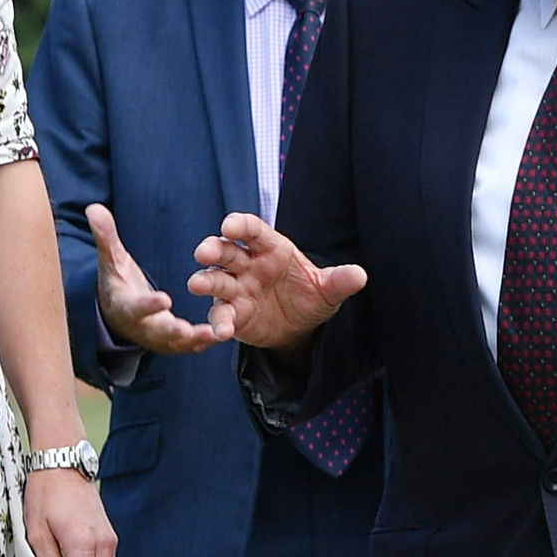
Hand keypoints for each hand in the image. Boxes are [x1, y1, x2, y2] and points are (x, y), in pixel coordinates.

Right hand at [87, 205, 214, 355]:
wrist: (118, 313)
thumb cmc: (116, 281)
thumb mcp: (111, 260)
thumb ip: (105, 237)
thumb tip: (93, 208)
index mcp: (126, 306)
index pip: (136, 307)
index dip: (148, 305)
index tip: (163, 299)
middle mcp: (142, 327)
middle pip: (157, 331)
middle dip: (171, 331)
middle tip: (186, 330)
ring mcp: (159, 339)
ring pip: (177, 343)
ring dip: (195, 340)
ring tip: (214, 334)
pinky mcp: (174, 344)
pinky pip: (191, 345)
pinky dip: (205, 342)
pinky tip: (223, 333)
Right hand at [188, 210, 367, 349]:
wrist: (300, 327)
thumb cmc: (310, 296)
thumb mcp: (328, 290)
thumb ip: (340, 281)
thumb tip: (360, 275)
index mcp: (271, 248)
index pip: (252, 230)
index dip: (240, 225)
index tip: (229, 225)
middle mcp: (248, 264)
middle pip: (226, 250)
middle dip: (213, 248)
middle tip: (203, 251)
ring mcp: (237, 288)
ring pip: (215, 279)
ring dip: (205, 280)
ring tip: (196, 284)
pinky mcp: (232, 314)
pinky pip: (222, 315)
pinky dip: (219, 322)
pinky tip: (222, 332)